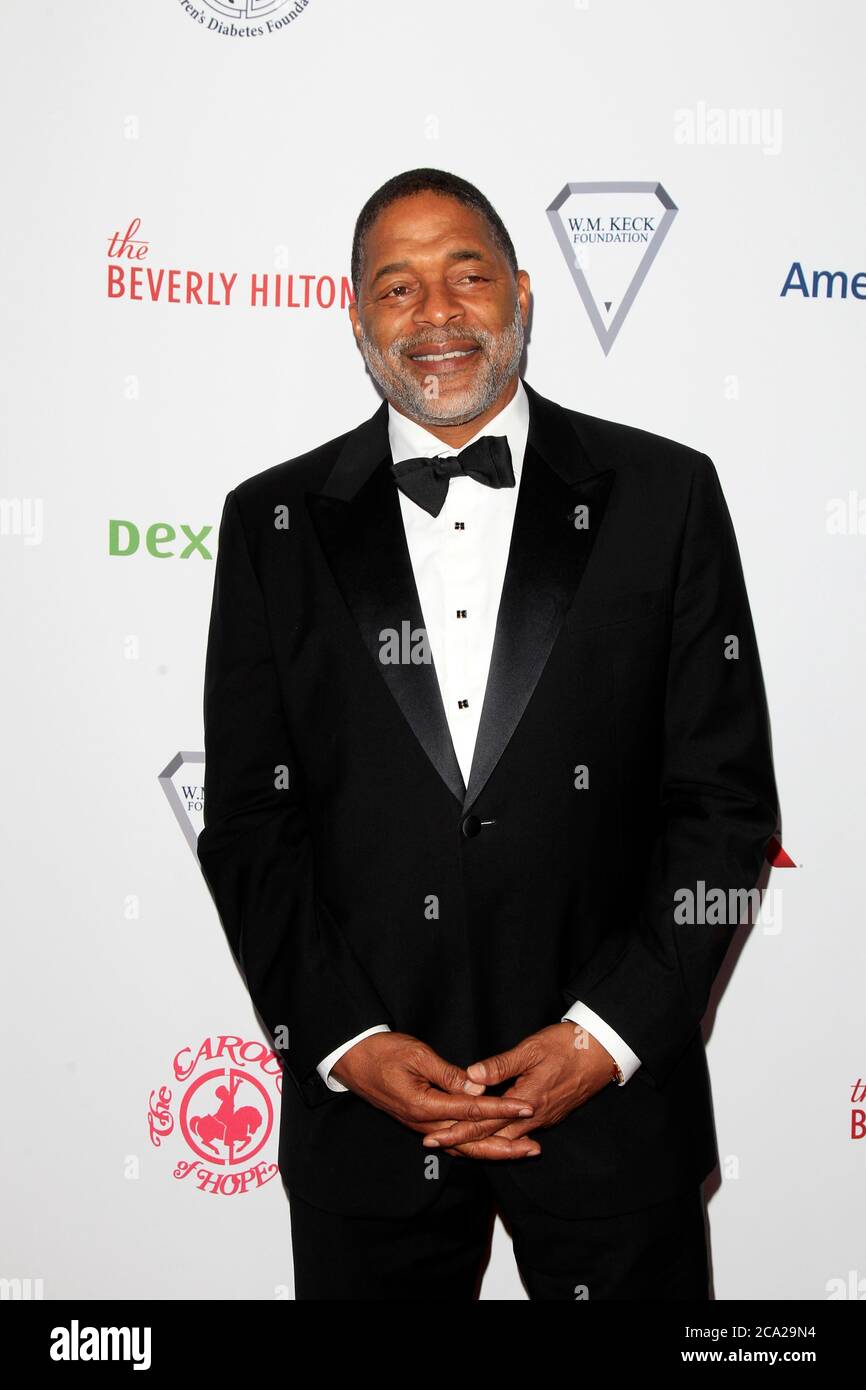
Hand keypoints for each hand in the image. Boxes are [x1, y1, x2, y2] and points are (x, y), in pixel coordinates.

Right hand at [329, 1031, 541, 1158]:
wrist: (352, 1059)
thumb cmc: (383, 1052)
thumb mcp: (417, 1055)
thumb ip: (448, 1074)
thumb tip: (476, 1089)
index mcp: (425, 1107)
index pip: (472, 1111)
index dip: (502, 1110)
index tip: (527, 1109)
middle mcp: (425, 1124)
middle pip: (471, 1143)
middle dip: (505, 1148)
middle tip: (534, 1148)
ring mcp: (421, 1126)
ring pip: (462, 1146)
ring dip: (492, 1150)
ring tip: (520, 1151)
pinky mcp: (419, 1122)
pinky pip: (451, 1140)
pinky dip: (473, 1145)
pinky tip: (489, 1145)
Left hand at [420, 1023, 616, 1153]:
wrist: (603, 1052)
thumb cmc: (567, 1046)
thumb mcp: (531, 1050)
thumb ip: (500, 1065)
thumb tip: (471, 1077)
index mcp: (526, 1102)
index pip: (483, 1123)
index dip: (456, 1131)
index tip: (433, 1138)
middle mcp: (534, 1117)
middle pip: (492, 1138)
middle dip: (462, 1142)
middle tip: (433, 1144)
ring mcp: (544, 1119)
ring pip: (506, 1138)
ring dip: (481, 1142)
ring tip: (455, 1143)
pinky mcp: (550, 1114)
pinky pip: (519, 1133)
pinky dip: (500, 1136)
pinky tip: (490, 1134)